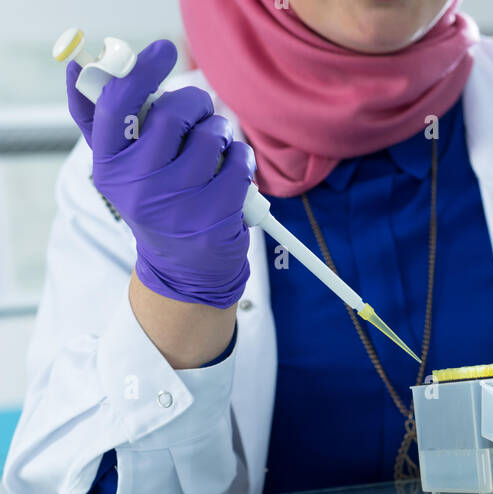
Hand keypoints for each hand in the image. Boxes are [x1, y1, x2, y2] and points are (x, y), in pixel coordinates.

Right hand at [67, 40, 254, 308]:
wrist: (185, 269)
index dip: (141, 69)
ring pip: (211, 135)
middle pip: (172, 113)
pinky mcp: (215, 218)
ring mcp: (178, 206)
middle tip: (199, 112)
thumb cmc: (153, 203)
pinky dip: (241, 158)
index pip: (117, 103)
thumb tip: (77, 69)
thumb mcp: (120, 168)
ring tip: (215, 148)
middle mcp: (139, 187)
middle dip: (194, 103)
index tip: (163, 51)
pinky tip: (232, 171)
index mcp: (110, 167)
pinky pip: (238, 162)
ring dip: (220, 131)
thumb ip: (98, 121)